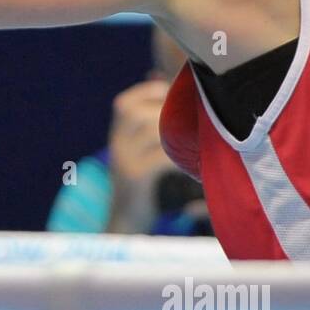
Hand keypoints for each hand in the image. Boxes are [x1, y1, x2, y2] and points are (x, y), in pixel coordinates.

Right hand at [106, 79, 178, 232]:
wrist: (127, 223)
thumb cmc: (143, 187)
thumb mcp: (139, 155)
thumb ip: (148, 129)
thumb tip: (161, 87)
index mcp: (117, 137)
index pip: (124, 104)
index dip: (147, 92)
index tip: (170, 94)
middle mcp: (116, 146)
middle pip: (135, 112)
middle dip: (163, 109)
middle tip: (187, 118)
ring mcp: (123, 160)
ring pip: (150, 131)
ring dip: (176, 131)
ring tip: (194, 138)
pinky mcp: (135, 177)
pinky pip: (160, 156)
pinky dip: (178, 155)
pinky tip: (191, 161)